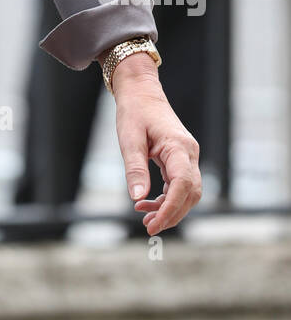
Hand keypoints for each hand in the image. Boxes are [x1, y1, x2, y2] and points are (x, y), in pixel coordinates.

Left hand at [108, 53, 202, 234]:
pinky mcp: (181, 158)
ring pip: (188, 192)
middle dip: (172, 214)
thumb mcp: (129, 139)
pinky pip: (180, 184)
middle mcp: (189, 153)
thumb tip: (137, 198)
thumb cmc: (134, 112)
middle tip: (148, 227)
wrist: (141, 92)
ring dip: (170, 208)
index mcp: (178, 147)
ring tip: (146, 218)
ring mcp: (187, 156)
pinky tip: (147, 203)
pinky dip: (167, 198)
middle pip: (191, 193)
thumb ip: (135, 168)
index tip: (154, 224)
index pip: (183, 185)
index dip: (171, 208)